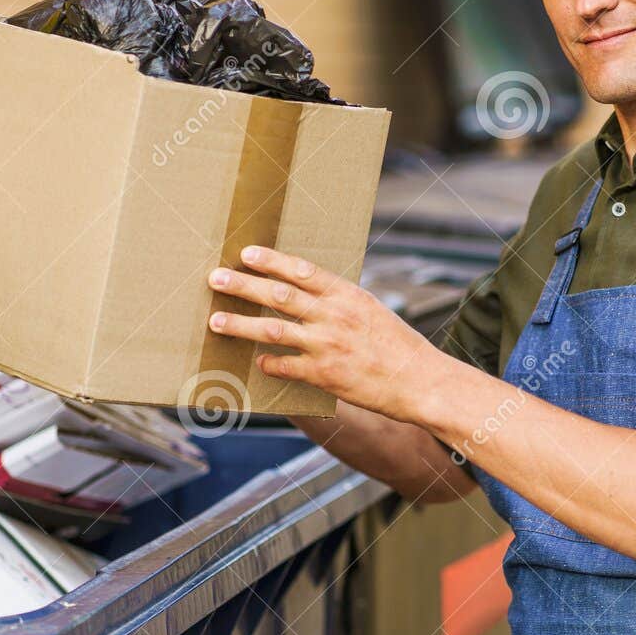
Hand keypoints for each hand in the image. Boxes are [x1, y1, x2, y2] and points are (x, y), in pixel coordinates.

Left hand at [206, 245, 446, 422]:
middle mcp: (334, 316)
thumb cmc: (398, 345)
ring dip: (240, 324)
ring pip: (272, 329)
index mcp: (347, 295)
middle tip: (216, 278)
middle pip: (278, 295)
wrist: (420, 381)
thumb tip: (306, 291)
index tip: (246, 253)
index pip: (301, 270)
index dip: (270, 260)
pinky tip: (255, 362)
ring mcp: (327, 345)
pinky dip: (266, 363)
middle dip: (243, 285)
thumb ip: (338, 300)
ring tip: (216, 321)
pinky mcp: (324, 375)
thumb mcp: (371, 310)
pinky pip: (285, 366)